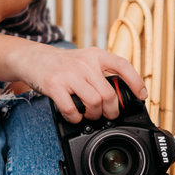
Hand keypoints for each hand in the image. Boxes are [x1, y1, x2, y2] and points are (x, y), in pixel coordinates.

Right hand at [19, 43, 148, 122]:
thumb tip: (119, 96)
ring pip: (94, 103)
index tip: (141, 96)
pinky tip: (75, 116)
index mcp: (96, 55)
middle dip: (111, 111)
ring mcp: (69, 74)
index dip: (136, 82)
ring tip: (90, 114)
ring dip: (94, 115)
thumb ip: (101, 73)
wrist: (33, 58)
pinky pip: (72, 110)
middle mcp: (84, 63)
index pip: (122, 66)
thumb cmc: (63, 64)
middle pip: (108, 94)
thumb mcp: (86, 60)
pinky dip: (76, 118)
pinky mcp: (54, 86)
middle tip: (108, 114)